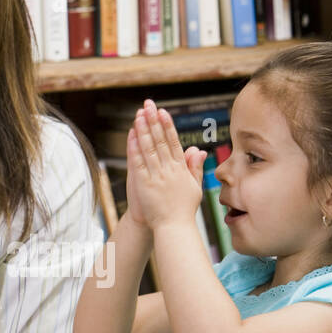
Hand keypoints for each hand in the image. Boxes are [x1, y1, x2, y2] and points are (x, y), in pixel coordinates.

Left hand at [126, 100, 206, 229]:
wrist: (174, 228)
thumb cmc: (184, 209)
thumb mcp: (194, 187)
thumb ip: (194, 167)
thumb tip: (199, 150)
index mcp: (180, 169)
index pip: (173, 142)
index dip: (167, 126)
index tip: (163, 112)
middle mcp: (169, 170)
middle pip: (160, 140)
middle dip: (154, 121)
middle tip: (149, 104)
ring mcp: (156, 176)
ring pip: (149, 148)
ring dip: (144, 129)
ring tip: (139, 114)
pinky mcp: (144, 184)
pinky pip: (139, 162)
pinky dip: (135, 148)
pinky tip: (131, 135)